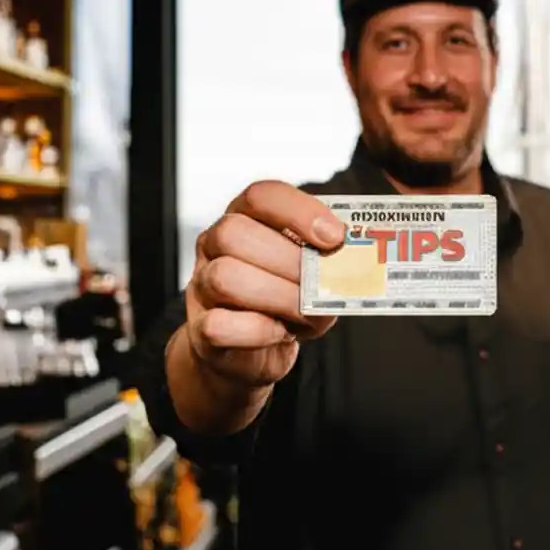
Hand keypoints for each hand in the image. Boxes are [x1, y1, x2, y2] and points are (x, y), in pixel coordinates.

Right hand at [184, 180, 344, 387]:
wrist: (250, 354)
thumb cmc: (284, 305)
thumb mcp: (312, 275)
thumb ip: (325, 263)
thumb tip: (348, 264)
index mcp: (244, 219)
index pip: (260, 195)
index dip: (299, 211)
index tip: (334, 237)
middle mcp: (215, 246)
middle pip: (234, 232)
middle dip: (289, 260)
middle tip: (318, 284)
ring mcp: (202, 287)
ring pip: (225, 277)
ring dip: (278, 297)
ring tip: (304, 312)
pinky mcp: (201, 329)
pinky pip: (218, 325)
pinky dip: (258, 330)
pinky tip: (279, 331)